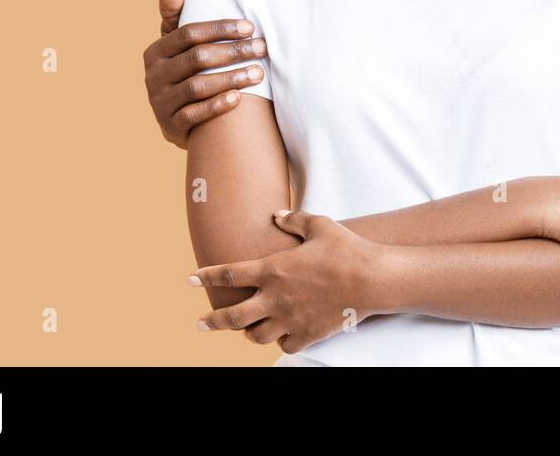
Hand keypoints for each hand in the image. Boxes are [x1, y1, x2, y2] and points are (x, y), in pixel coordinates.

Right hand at [142, 0, 269, 148]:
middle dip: (233, 52)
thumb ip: (175, 17)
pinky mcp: (169, 126)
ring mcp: (159, 103)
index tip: (250, 27)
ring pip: (197, 87)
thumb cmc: (184, 71)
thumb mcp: (176, 46)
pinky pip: (194, 115)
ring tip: (258, 73)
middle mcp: (153, 76)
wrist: (175, 119)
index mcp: (156, 51)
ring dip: (231, 78)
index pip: (188, 34)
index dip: (220, 29)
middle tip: (262, 48)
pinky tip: (239, 98)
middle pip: (196, 58)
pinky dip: (217, 105)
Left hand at [187, 210, 384, 354]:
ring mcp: (290, 319)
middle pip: (232, 316)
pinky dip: (281, 341)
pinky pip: (285, 345)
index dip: (205, 276)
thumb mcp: (319, 225)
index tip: (189, 279)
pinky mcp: (307, 333)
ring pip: (255, 335)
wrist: (371, 279)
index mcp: (273, 270)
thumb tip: (277, 215)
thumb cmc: (345, 249)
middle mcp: (275, 298)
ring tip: (244, 331)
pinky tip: (282, 336)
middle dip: (212, 320)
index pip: (229, 274)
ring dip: (247, 333)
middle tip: (200, 322)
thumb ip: (294, 220)